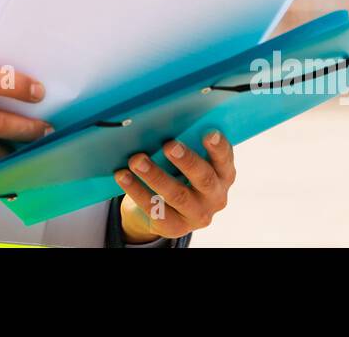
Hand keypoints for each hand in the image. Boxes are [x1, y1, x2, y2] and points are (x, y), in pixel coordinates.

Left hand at [114, 130, 234, 243]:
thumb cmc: (177, 173)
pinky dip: (137, 191)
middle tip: (168, 145)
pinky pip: (155, 209)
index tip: (209, 133)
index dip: (219, 147)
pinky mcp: (174, 227)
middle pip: (203, 178)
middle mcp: (215, 197)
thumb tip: (163, 122)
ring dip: (155, 175)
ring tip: (136, 160)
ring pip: (177, 194)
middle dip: (186, 160)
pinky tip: (123, 176)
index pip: (225, 159)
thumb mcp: (186, 161)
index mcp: (223, 175)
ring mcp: (196, 215)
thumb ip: (185, 145)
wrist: (162, 209)